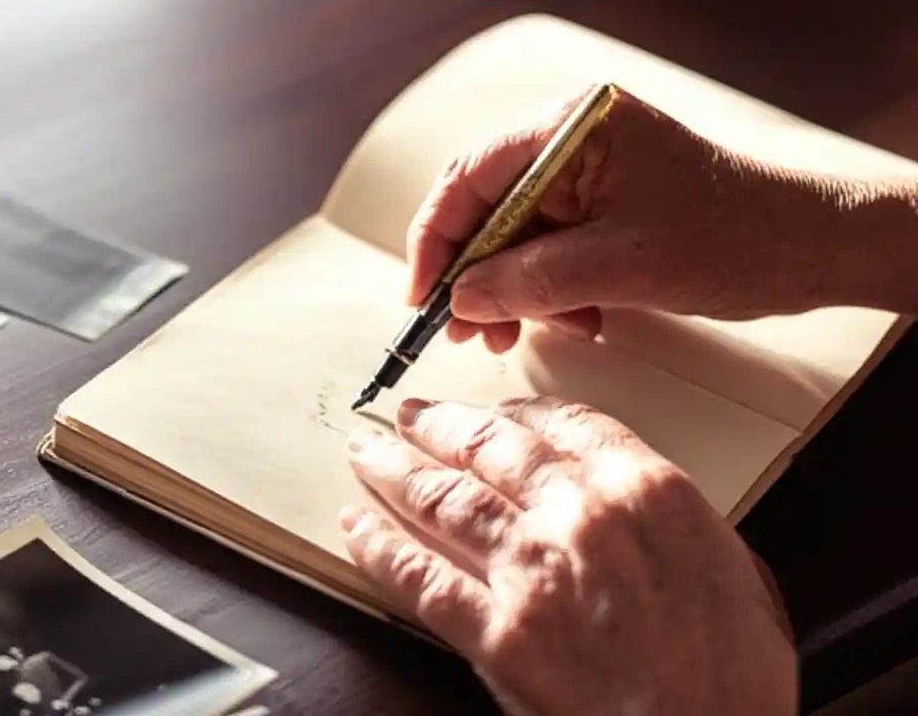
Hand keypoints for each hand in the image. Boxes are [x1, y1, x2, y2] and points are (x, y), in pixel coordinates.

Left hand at [339, 397, 795, 714]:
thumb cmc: (732, 680)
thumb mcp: (735, 574)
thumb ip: (670, 524)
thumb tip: (635, 507)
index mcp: (646, 491)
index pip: (565, 425)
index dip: (519, 414)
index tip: (497, 412)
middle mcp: (578, 515)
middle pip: (490, 447)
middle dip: (441, 425)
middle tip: (411, 414)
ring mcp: (529, 570)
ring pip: (444, 498)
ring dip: (396, 469)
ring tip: (368, 452)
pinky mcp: (493, 632)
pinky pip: (420, 578)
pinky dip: (380, 548)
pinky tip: (358, 527)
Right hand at [405, 85, 914, 351]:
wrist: (808, 250)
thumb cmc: (736, 237)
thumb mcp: (619, 267)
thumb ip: (530, 281)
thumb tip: (462, 297)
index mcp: (574, 129)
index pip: (472, 177)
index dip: (438, 240)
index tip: (425, 293)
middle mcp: (574, 143)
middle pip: (488, 209)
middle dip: (476, 275)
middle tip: (468, 328)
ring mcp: (588, 175)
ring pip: (515, 237)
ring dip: (513, 291)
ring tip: (518, 333)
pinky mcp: (602, 208)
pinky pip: (548, 251)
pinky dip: (548, 292)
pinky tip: (573, 319)